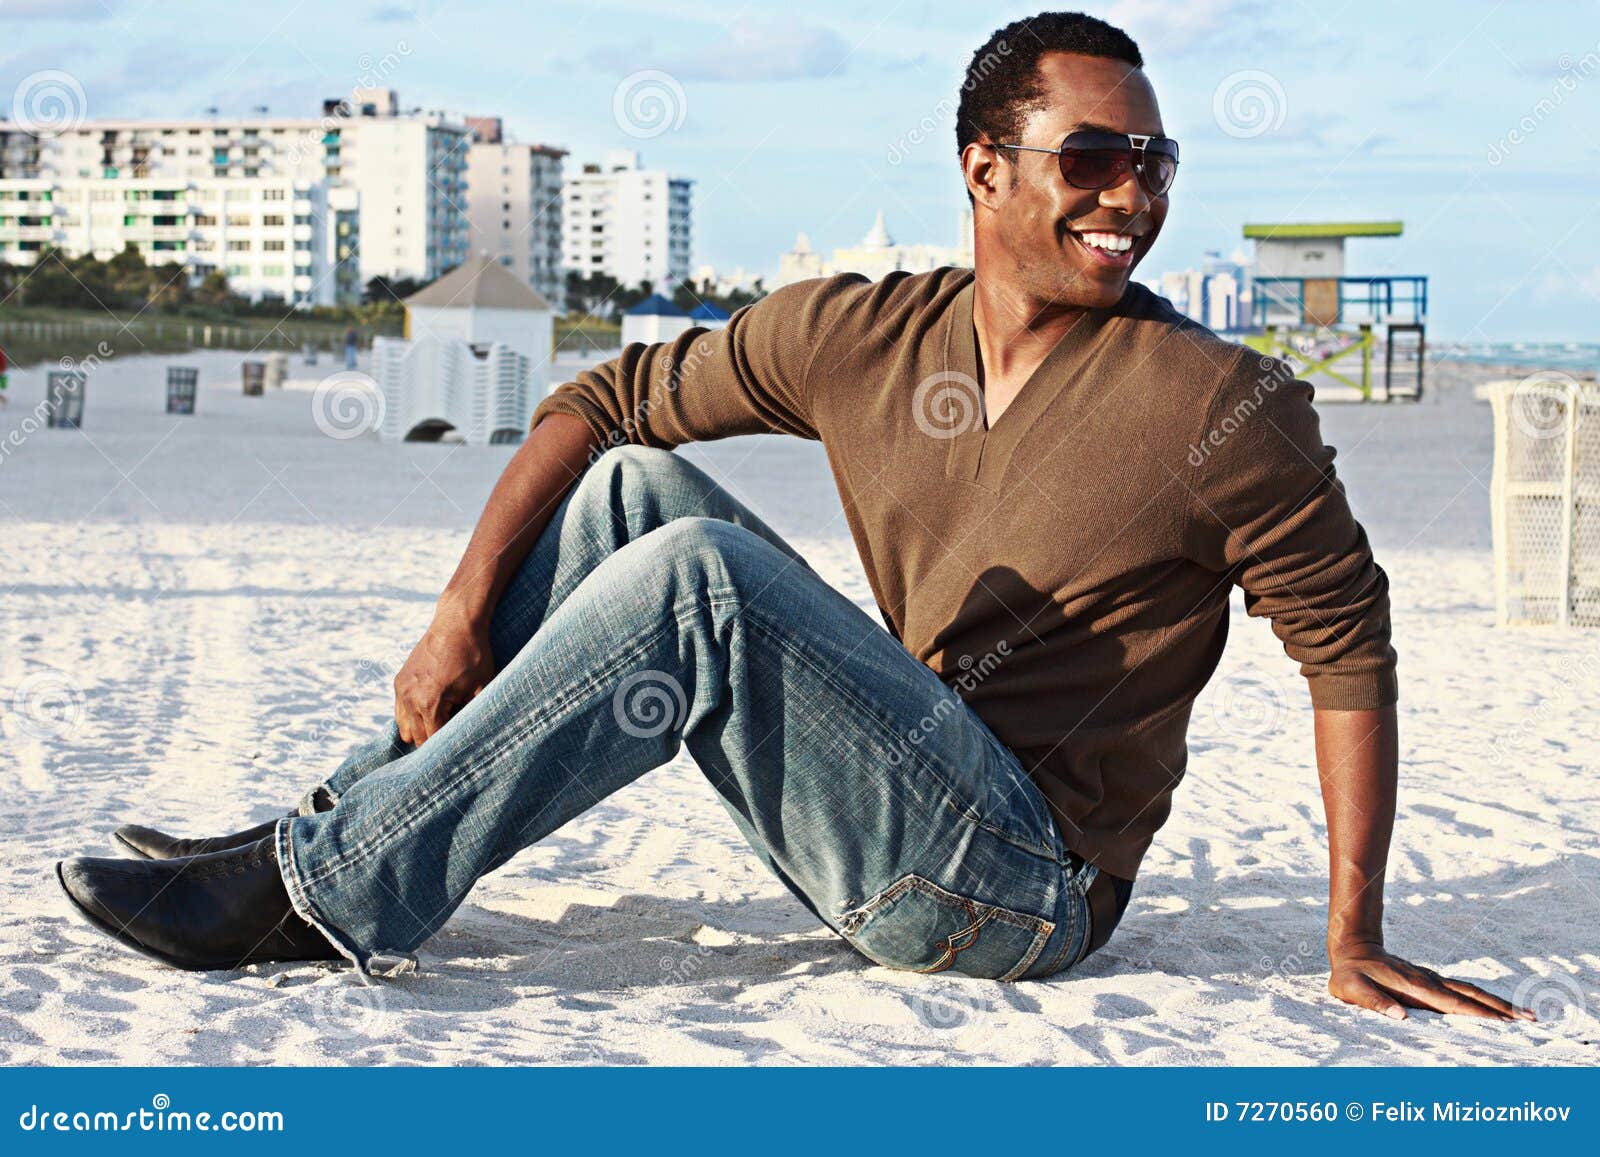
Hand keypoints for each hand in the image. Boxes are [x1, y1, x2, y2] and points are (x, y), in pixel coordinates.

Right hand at [393, 609, 496, 746]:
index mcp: (430, 703)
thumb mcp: (481, 688)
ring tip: (441, 730)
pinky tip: (428, 717)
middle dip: (433, 743)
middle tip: (452, 745)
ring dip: (420, 731)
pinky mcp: (400, 681)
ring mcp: (402, 689)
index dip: (446, 750)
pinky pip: (400, 711)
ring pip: (405, 727)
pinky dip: (412, 717)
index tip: (457, 756)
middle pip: (417, 738)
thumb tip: (469, 738)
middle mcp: (410, 698)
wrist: (457, 623)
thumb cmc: (474, 655)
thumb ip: (471, 716)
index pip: (432, 742)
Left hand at [1329, 943, 1535, 1022]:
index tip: (1505, 1022)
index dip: (1479, 1014)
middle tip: (1532, 1019)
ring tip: (1524, 1015)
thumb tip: (1400, 1017)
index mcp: (1416, 988)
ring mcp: (1432, 980)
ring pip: (1470, 991)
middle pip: (1472, 995)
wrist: (1352, 948)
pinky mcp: (1430, 981)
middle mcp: (1430, 982)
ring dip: (1497, 1003)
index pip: (1453, 1004)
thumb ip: (1374, 1002)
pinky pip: (1461, 992)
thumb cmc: (1350, 974)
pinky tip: (1493, 1009)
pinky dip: (1482, 1000)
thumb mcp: (1352, 989)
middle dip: (1502, 1008)